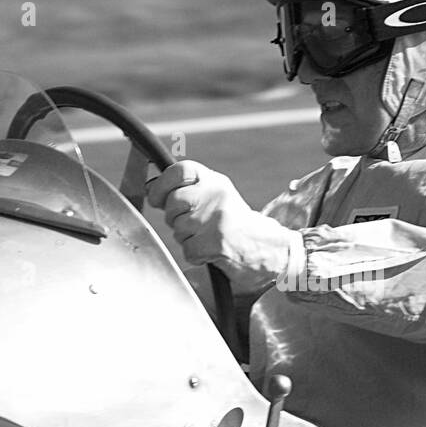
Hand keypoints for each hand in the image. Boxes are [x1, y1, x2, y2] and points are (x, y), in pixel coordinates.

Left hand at [147, 161, 297, 291]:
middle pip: (173, 203)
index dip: (162, 185)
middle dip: (176, 219)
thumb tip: (151, 191)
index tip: (158, 199)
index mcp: (216, 182)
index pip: (179, 170)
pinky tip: (212, 252)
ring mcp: (217, 218)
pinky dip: (196, 257)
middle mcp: (217, 195)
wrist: (274, 249)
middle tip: (195, 226)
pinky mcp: (217, 242)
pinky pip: (188, 251)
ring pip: (178, 229)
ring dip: (188, 240)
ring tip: (209, 239)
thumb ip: (189, 191)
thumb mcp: (218, 198)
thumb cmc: (239, 226)